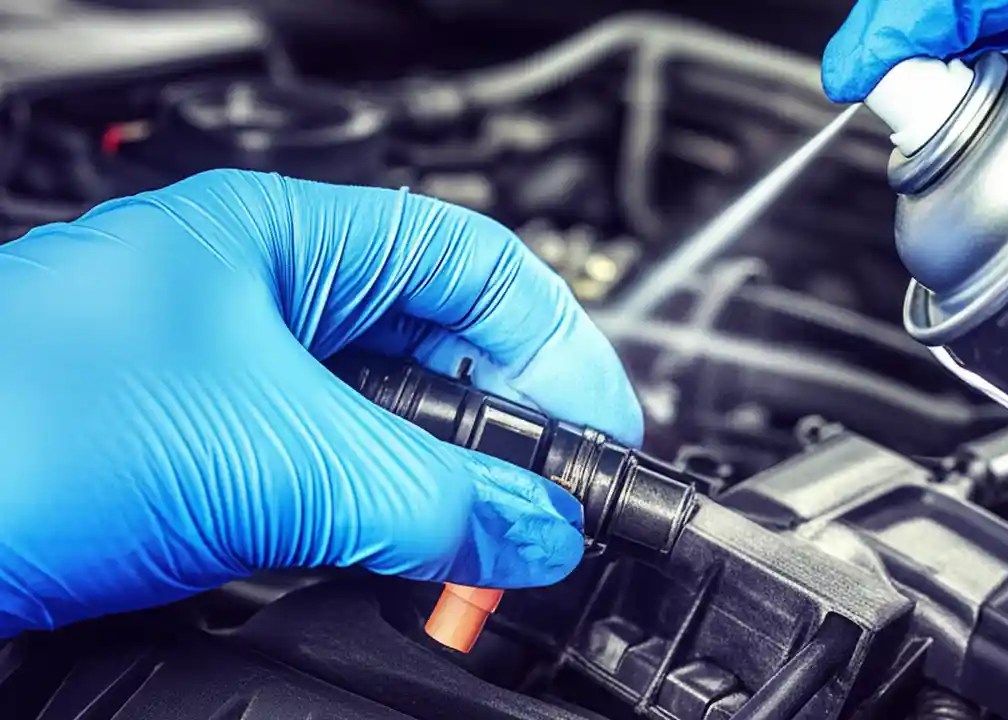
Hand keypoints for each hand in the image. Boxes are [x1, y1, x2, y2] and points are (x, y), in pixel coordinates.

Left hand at [0, 170, 643, 635]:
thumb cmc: (16, 428)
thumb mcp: (273, 453)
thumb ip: (432, 497)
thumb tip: (537, 529)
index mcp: (283, 239)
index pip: (470, 264)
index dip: (552, 341)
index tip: (597, 430)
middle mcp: (264, 304)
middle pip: (439, 350)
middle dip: (506, 434)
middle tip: (550, 511)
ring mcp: (236, 390)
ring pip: (390, 430)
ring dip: (446, 496)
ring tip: (486, 556)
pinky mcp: (209, 470)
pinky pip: (335, 488)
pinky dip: (384, 531)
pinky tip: (406, 569)